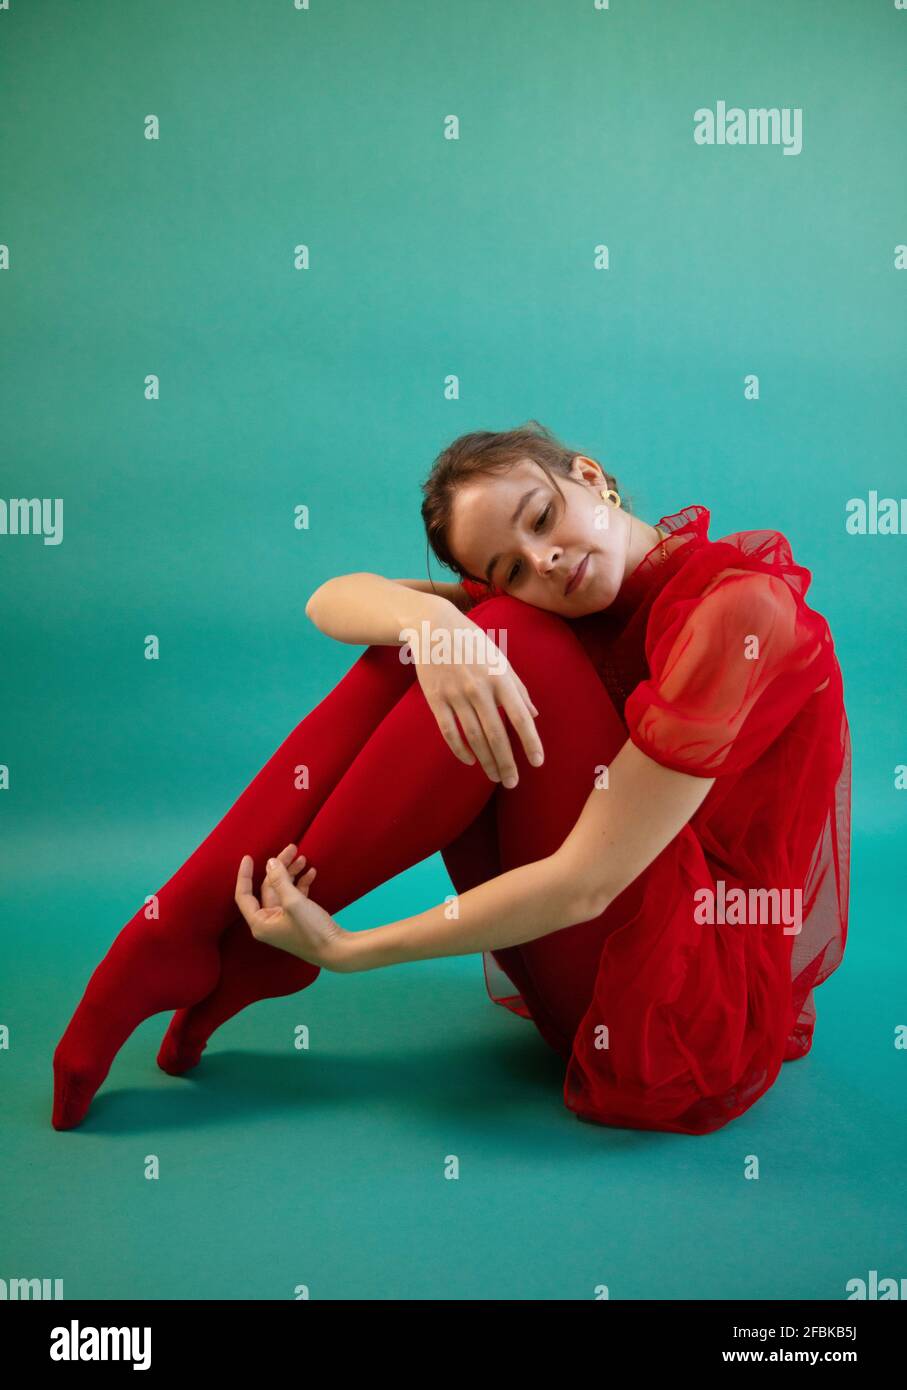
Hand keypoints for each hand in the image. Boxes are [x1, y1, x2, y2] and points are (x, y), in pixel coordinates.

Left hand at [233, 844, 352, 971]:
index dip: (245, 875)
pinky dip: (301, 883)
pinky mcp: (297, 919)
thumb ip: (280, 880)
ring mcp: (283, 920)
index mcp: (260, 922)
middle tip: (291, 849)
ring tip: (302, 858)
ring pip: (283, 890)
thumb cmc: (312, 931)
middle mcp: (268, 922)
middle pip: (268, 888)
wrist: (337, 950)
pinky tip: (311, 872)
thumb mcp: (294, 902)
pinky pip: (294, 896)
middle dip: (279, 868)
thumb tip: (270, 862)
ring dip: (292, 873)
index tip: (248, 857)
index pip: (244, 895)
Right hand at [409, 603, 543, 786]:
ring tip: (495, 776)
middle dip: (506, 763)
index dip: (530, 742)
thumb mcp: (500, 660)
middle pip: (496, 735)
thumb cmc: (473, 643)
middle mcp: (479, 689)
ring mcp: (456, 695)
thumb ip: (518, 688)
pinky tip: (470, 761)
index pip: (520, 717)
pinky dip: (460, 750)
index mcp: (500, 678)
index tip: (538, 763)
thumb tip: (533, 715)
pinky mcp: (436, 699)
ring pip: (474, 738)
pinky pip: (450, 732)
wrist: (433, 627)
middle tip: (512, 782)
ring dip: (486, 761)